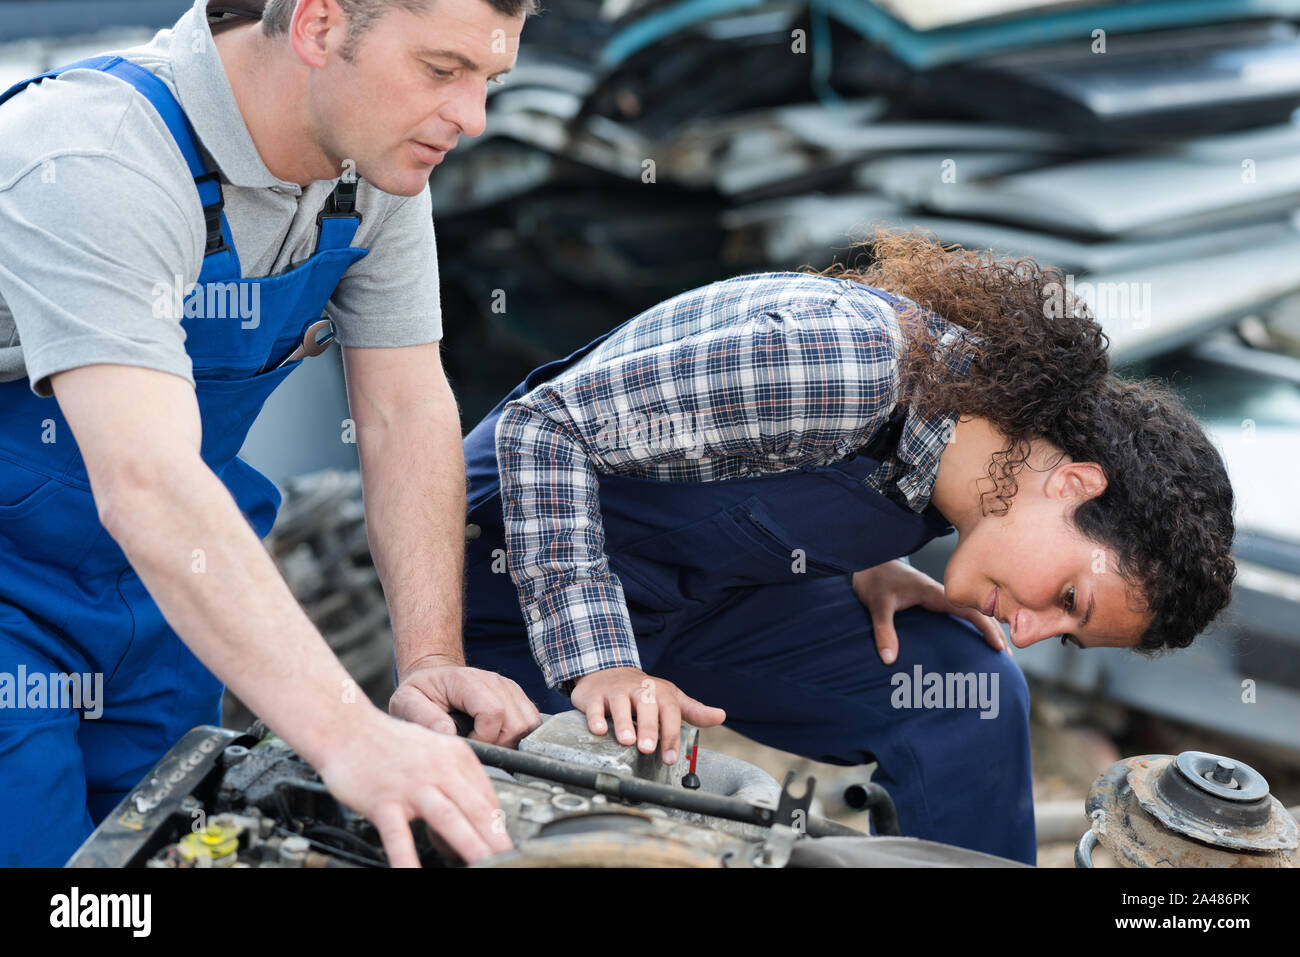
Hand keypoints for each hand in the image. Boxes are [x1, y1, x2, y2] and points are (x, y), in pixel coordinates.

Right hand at [315, 708, 511, 866]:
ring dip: (471, 845)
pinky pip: (399, 835)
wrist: (347, 728)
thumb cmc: (389, 744)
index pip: (487, 796)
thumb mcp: (434, 752)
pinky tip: (414, 873)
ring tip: (484, 865)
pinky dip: (408, 858)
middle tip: (509, 858)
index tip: (504, 844)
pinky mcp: (384, 801)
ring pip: (449, 819)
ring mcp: (411, 786)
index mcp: (456, 756)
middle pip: (476, 809)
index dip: (498, 826)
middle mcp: (438, 769)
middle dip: (496, 839)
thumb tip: (473, 816)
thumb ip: (455, 782)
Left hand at [389, 654, 541, 746]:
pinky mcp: (517, 697)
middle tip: (479, 748)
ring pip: (530, 723)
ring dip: (513, 742)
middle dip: (500, 744)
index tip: (468, 743)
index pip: (493, 711)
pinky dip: (521, 736)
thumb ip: (423, 716)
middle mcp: (494, 681)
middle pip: (517, 722)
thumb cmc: (421, 692)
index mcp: (467, 681)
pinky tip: (499, 739)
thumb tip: (448, 733)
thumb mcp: (406, 702)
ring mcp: (509, 688)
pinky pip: (532, 721)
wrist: (434, 677)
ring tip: (489, 744)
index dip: (484, 737)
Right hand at [570, 667, 726, 763]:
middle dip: (648, 728)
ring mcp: (616, 691)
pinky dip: (595, 717)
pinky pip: (594, 705)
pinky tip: (598, 730)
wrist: (609, 672)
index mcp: (659, 693)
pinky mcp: (595, 695)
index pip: (670, 712)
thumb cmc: (644, 693)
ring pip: (619, 705)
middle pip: (646, 706)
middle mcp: (638, 690)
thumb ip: (693, 710)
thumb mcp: (670, 698)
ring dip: (623, 723)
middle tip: (648, 749)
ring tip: (627, 741)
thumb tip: (720, 716)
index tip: (669, 758)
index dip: (671, 735)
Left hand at [852, 560, 1005, 663]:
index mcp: (935, 593)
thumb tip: (889, 660)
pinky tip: (975, 640)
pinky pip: (958, 613)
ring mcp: (938, 598)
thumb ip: (883, 631)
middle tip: (1008, 658)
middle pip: (977, 612)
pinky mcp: (932, 601)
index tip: (1000, 647)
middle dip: (994, 632)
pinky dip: (972, 625)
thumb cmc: (874, 580)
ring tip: (1000, 652)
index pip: (970, 610)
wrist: (868, 563)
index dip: (987, 628)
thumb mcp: (877, 605)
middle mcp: (941, 594)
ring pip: (970, 612)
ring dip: (986, 628)